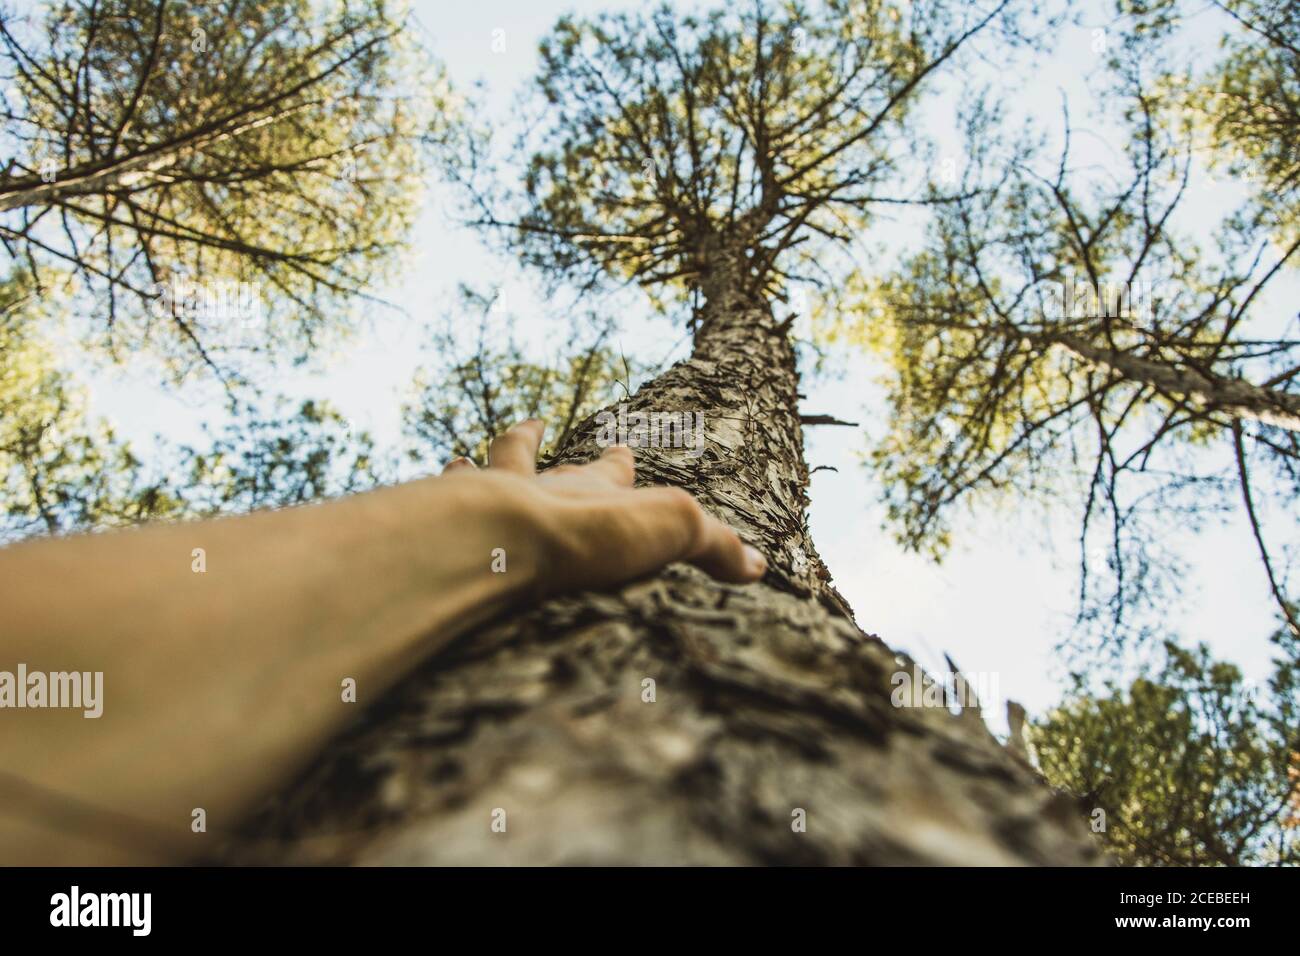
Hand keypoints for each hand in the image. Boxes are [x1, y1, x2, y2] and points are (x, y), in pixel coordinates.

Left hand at [441, 419, 766, 594]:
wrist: (495, 541)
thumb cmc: (585, 536)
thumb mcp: (672, 534)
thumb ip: (713, 548)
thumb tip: (760, 566)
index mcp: (586, 492)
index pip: (607, 473)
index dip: (617, 465)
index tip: (623, 449)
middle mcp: (529, 490)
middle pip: (529, 457)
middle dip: (531, 443)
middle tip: (528, 421)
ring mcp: (478, 508)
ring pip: (469, 476)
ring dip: (466, 470)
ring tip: (453, 460)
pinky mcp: (438, 535)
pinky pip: (426, 516)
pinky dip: (418, 519)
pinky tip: (394, 524)